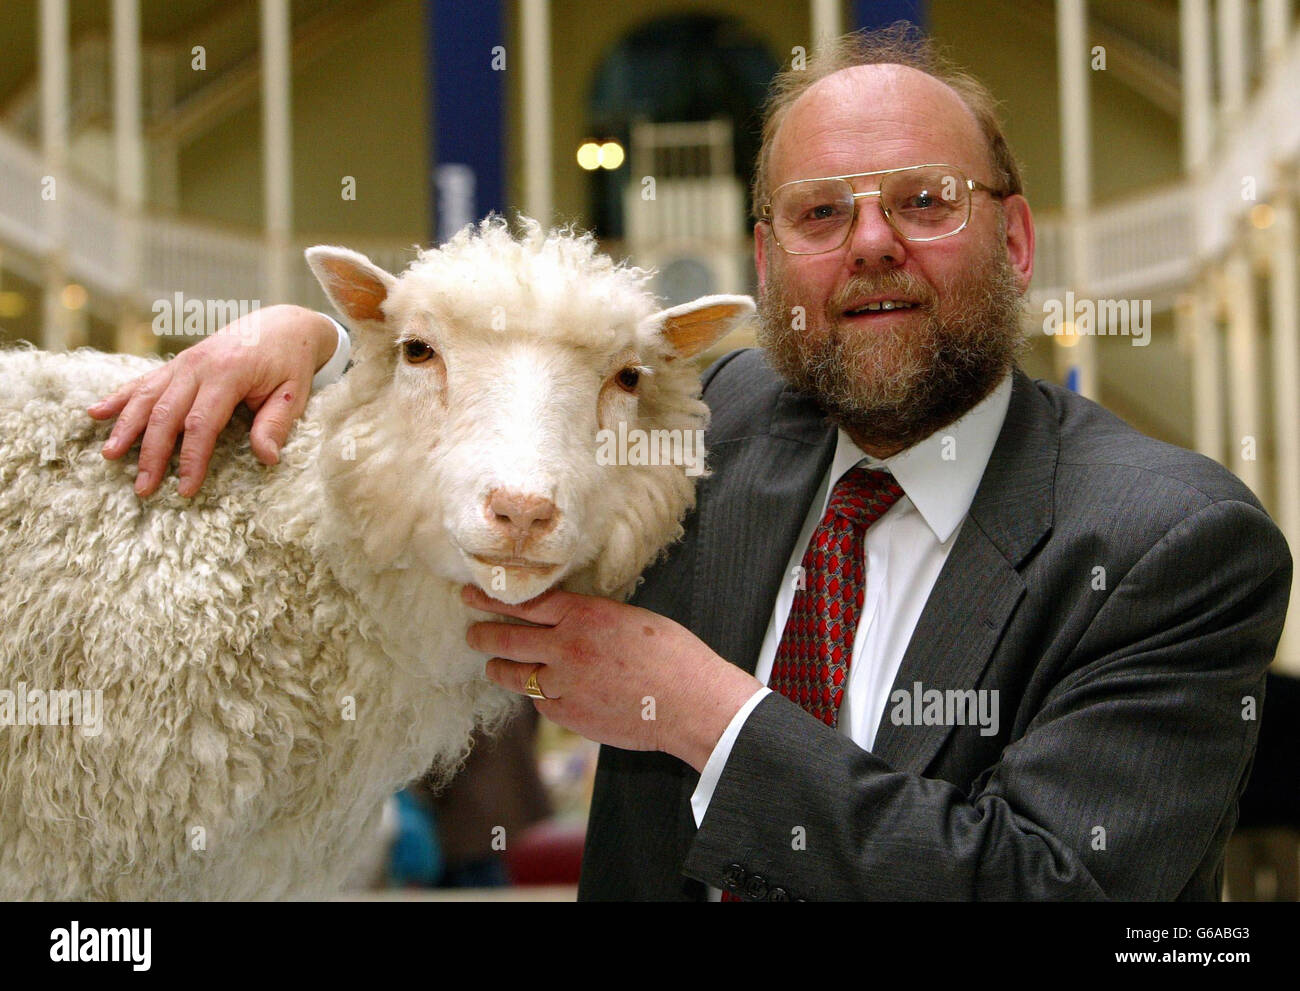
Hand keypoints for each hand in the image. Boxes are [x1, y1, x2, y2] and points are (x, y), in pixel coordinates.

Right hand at [87, 304, 338, 497]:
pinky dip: (119, 397)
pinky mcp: (177, 363)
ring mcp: (183, 363)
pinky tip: (96, 413)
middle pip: (166, 414)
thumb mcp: (293, 393)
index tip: (185, 489)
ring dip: (126, 428)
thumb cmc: (289, 363)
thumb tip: (267, 458)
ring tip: (110, 455)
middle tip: (142, 488)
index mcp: (228, 373)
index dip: (191, 459)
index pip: (202, 424)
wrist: (283, 324)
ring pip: (146, 397)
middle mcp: (198, 366)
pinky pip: (144, 381)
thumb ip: (276, 424)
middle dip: (152, 454)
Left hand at [465, 585, 761, 771]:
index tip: (473, 596)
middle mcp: (567, 646)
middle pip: (508, 637)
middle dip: (483, 633)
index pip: (527, 602)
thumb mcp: (631, 620)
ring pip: (514, 675)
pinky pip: (540, 702)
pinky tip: (540, 692)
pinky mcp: (569, 715)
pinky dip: (538, 696)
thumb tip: (572, 621)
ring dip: (499, 668)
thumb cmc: (674, 657)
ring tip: (490, 664)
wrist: (690, 703)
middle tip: (471, 630)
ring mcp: (564, 683)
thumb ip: (594, 619)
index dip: (494, 599)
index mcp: (585, 614)